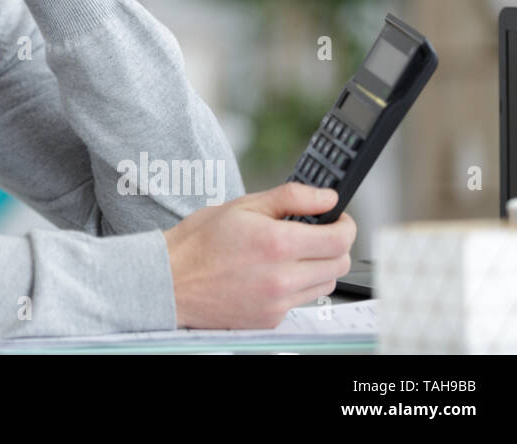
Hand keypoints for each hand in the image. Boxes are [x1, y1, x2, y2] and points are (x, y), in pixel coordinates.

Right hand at [162, 182, 355, 329]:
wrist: (171, 281)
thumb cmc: (199, 242)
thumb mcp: (242, 205)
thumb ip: (291, 197)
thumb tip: (327, 198)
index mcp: (277, 243)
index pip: (339, 239)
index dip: (346, 225)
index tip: (338, 219)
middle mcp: (282, 277)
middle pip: (340, 264)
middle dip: (334, 245)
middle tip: (315, 234)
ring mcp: (278, 302)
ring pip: (325, 284)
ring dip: (319, 267)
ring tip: (291, 254)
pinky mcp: (271, 319)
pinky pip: (301, 300)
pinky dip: (296, 285)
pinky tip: (272, 273)